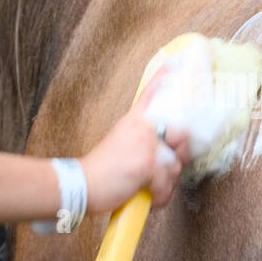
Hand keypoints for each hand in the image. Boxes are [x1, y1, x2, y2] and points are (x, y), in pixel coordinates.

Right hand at [81, 66, 191, 213]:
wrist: (81, 185)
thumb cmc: (98, 172)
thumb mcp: (118, 144)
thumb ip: (138, 141)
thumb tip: (162, 153)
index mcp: (133, 122)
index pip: (150, 95)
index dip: (163, 78)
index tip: (174, 62)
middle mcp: (142, 129)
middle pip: (180, 136)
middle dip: (180, 157)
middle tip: (169, 169)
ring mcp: (146, 145)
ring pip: (175, 166)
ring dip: (166, 184)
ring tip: (151, 190)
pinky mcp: (148, 164)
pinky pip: (167, 184)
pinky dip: (160, 197)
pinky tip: (149, 198)